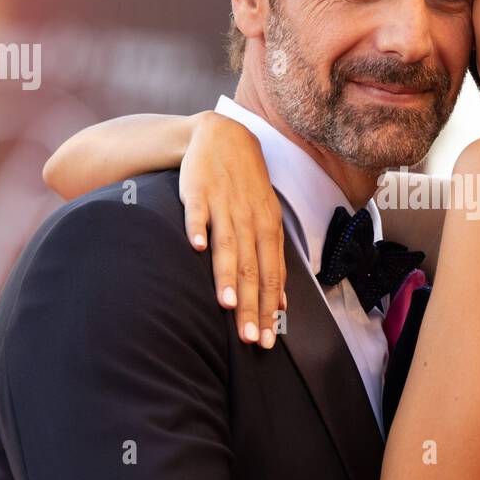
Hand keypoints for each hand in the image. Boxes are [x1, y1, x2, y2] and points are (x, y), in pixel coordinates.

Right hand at [181, 111, 285, 348]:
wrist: (223, 137)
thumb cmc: (245, 188)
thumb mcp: (266, 221)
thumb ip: (272, 262)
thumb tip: (283, 304)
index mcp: (268, 230)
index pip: (271, 277)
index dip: (269, 310)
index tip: (266, 341)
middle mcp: (250, 220)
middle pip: (252, 269)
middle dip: (252, 306)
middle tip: (249, 338)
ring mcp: (225, 204)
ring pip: (229, 245)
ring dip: (228, 275)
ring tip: (228, 304)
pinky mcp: (198, 191)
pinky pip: (198, 212)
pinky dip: (198, 227)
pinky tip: (195, 247)